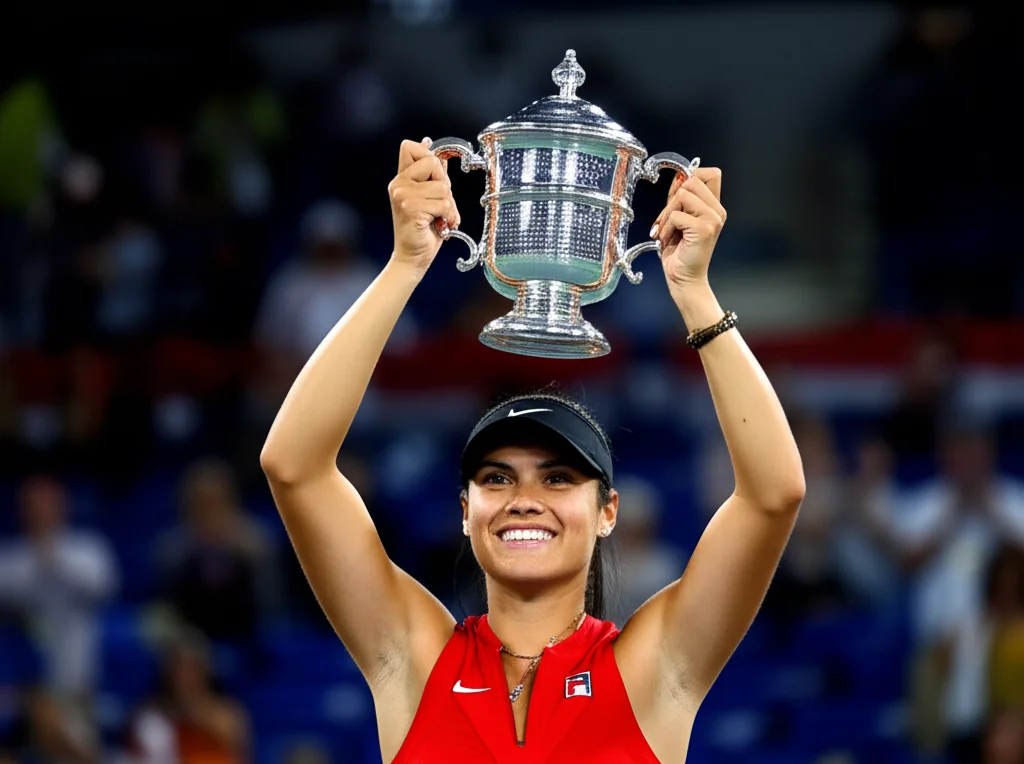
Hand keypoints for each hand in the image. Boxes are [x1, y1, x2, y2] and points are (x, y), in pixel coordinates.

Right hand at [388, 137, 460, 271]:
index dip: (428, 156)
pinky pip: (444, 203)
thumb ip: (433, 176)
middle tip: (438, 203)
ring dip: (449, 205)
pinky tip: (441, 224)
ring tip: (440, 217)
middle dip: (444, 184)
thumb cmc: (422, 230)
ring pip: (443, 186)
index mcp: (401, 179)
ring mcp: (403, 195)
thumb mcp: (429, 198)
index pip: (410, 147)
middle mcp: (399, 184)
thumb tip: (438, 153)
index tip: (434, 177)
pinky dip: (449, 216)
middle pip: (432, 162)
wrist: (412, 257)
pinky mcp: (411, 208)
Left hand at [650, 168, 725, 290]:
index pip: (711, 173)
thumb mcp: (677, 219)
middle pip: (692, 180)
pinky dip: (666, 227)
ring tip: (668, 231)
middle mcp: (718, 211)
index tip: (676, 195)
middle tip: (668, 220)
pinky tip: (669, 240)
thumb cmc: (680, 252)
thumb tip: (677, 178)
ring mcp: (713, 219)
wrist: (683, 279)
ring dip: (667, 214)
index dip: (690, 176)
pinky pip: (676, 214)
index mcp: (714, 207)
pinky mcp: (704, 229)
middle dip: (672, 198)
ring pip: (682, 194)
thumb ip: (679, 199)